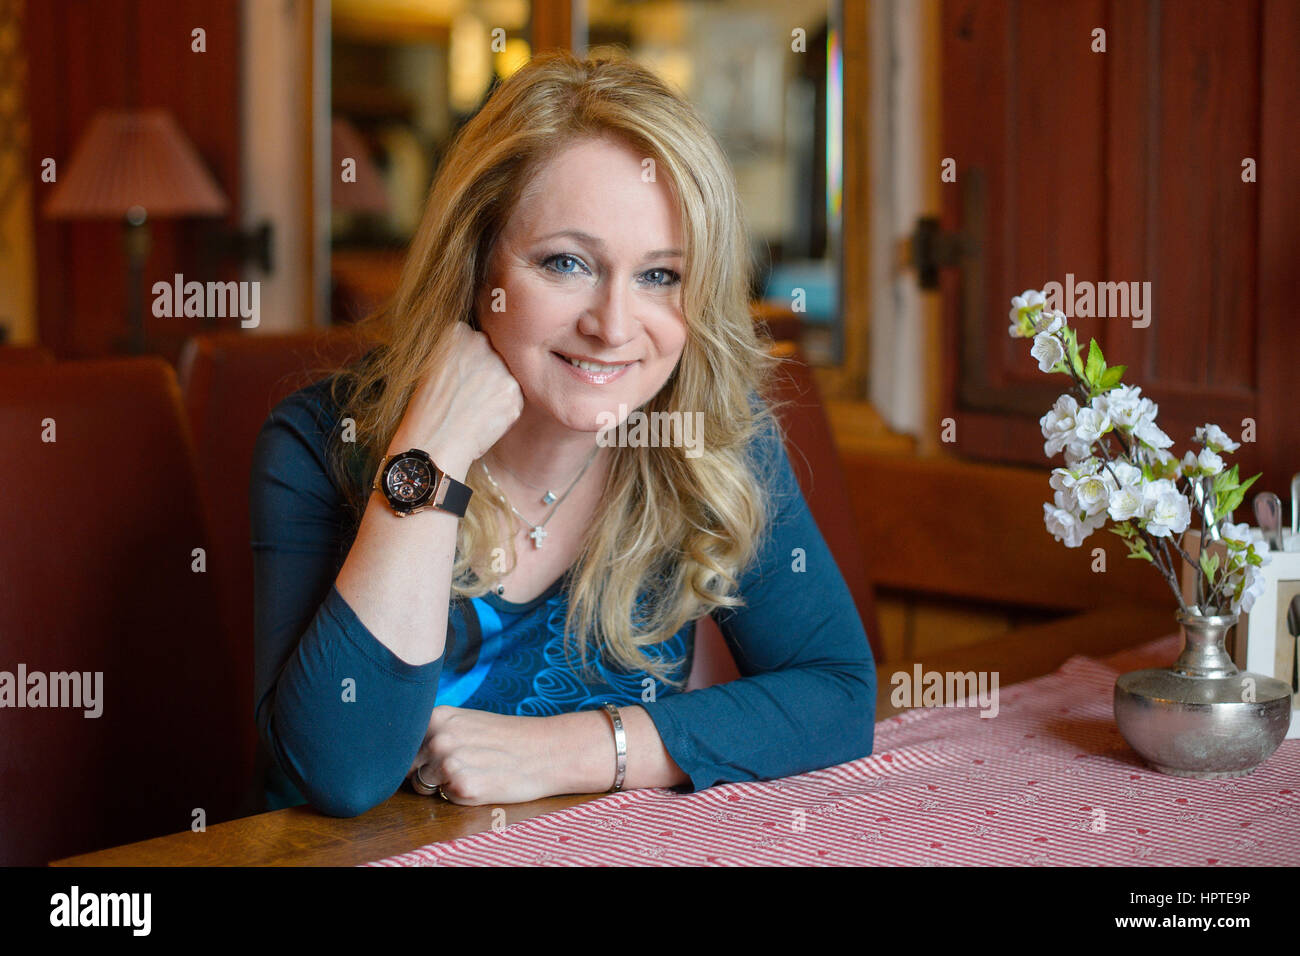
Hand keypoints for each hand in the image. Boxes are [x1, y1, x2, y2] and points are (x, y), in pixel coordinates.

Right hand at [390, 322, 523, 477]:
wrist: (433, 444)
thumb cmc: (425, 411)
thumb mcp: (431, 368)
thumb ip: (455, 354)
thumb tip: (473, 357)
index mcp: (456, 333)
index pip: (472, 337)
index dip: (468, 360)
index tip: (461, 375)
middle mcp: (481, 343)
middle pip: (492, 353)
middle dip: (486, 371)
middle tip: (470, 394)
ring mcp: (500, 367)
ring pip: (505, 375)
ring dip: (496, 389)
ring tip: (475, 410)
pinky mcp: (514, 392)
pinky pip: (513, 398)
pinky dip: (504, 409)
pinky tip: (484, 420)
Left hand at [409, 705, 561, 804]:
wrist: (547, 750)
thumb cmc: (509, 737)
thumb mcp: (467, 722)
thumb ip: (436, 732)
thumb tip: (403, 752)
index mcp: (438, 716)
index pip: (402, 742)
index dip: (414, 753)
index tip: (432, 755)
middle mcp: (439, 737)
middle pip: (407, 766)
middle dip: (423, 771)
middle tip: (461, 765)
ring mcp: (449, 762)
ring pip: (422, 785)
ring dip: (440, 785)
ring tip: (473, 771)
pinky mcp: (462, 787)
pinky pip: (445, 798)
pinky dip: (459, 796)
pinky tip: (482, 782)